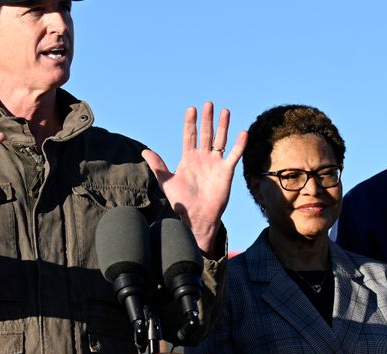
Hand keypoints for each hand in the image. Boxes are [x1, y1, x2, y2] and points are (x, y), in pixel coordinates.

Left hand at [142, 102, 245, 257]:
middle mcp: (203, 158)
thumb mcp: (166, 181)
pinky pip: (234, 155)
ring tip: (224, 111)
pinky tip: (243, 132)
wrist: (196, 217)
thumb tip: (144, 151)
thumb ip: (157, 165)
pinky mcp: (226, 171)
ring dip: (223, 126)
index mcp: (188, 158)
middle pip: (206, 134)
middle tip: (208, 104)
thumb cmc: (180, 201)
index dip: (190, 123)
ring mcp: (215, 163)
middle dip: (207, 119)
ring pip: (221, 140)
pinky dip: (239, 145)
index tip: (191, 109)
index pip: (189, 136)